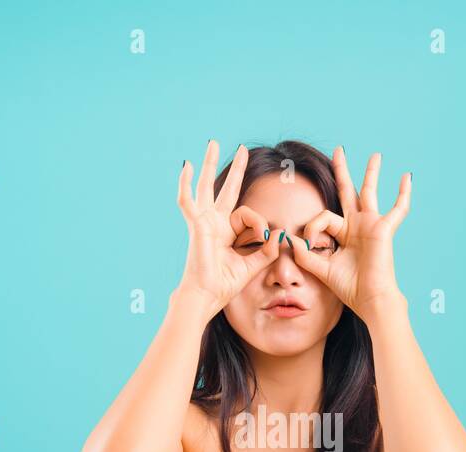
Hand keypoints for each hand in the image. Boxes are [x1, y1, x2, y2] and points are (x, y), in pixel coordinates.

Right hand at [175, 140, 278, 315]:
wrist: (207, 295)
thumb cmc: (224, 285)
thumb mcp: (252, 266)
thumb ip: (267, 251)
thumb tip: (281, 234)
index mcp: (226, 232)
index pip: (247, 215)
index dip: (259, 223)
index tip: (265, 236)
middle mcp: (214, 223)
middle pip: (226, 189)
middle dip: (237, 170)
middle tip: (243, 149)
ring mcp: (203, 221)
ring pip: (207, 186)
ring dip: (211, 164)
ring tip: (214, 142)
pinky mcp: (196, 224)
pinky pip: (187, 200)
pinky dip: (185, 183)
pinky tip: (187, 165)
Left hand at [284, 147, 410, 319]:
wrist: (369, 299)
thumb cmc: (349, 288)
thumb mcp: (322, 270)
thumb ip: (305, 255)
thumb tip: (291, 240)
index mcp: (343, 234)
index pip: (323, 217)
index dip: (312, 227)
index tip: (309, 243)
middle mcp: (357, 225)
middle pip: (348, 191)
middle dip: (342, 171)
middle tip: (338, 151)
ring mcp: (371, 225)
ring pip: (369, 192)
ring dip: (371, 173)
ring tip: (375, 155)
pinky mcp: (384, 229)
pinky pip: (398, 208)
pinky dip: (404, 193)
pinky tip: (407, 176)